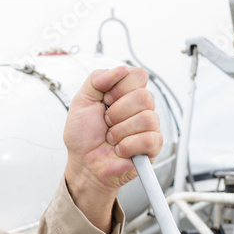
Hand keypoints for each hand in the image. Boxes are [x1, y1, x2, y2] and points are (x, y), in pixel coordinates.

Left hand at [62, 66, 161, 230]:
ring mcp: (148, 127)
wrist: (84, 164)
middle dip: (117, 112)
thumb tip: (119, 69)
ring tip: (112, 138)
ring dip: (120, 130)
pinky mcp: (152, 147)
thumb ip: (96, 79)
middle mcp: (140, 108)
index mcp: (126, 93)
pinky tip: (120, 149)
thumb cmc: (83, 136)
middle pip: (144, 96)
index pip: (138, 75)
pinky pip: (150, 138)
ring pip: (147, 118)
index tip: (105, 100)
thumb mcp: (81, 101)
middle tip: (106, 123)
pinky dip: (128, 145)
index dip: (120, 87)